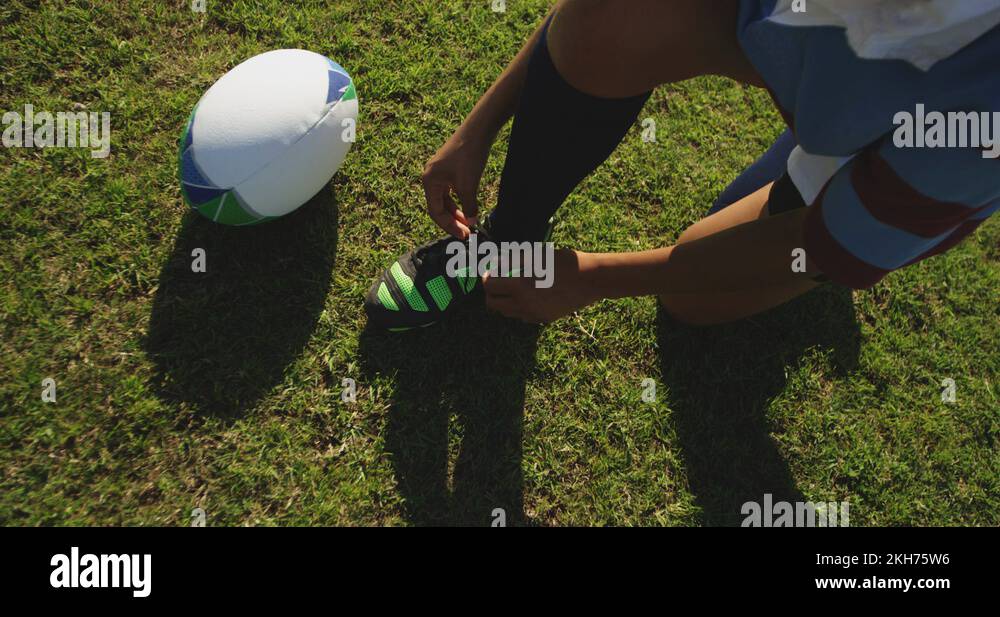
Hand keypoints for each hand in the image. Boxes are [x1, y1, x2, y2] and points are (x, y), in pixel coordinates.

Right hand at [421, 128, 490, 238]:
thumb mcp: (469, 185)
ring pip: (445, 199)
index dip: (449, 226)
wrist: (477, 130)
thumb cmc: (469, 155)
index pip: (435, 212)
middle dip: (452, 221)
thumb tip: (471, 222)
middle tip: (467, 232)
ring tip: (469, 222)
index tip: (463, 235)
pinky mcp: (449, 168)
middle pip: (439, 207)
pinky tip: (468, 207)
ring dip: (456, 212)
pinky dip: (459, 200)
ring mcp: (439, 172)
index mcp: (430, 181)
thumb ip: (469, 206)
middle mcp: (431, 177)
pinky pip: (450, 190)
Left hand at [483, 249, 599, 323]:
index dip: (487, 277)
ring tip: (514, 286)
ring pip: (507, 312)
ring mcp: (533, 315)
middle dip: (492, 292)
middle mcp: (523, 305)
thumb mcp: (534, 256)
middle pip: (493, 304)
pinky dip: (519, 307)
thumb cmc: (563, 262)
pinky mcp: (543, 319)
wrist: (590, 279)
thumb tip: (493, 264)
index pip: (489, 286)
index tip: (491, 271)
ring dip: (505, 300)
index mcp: (519, 286)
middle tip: (498, 281)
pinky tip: (531, 294)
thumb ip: (510, 260)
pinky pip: (523, 316)